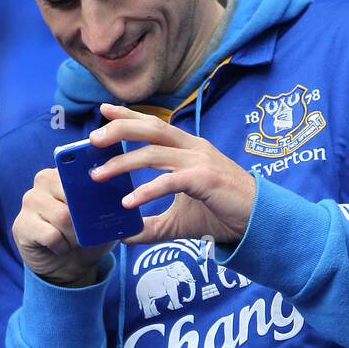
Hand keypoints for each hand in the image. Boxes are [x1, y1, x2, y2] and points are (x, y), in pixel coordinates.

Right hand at [12, 166, 115, 286]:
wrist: (70, 266)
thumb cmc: (87, 235)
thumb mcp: (104, 217)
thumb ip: (108, 201)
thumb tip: (118, 194)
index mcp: (64, 171)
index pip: (79, 170)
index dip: (92, 190)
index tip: (99, 206)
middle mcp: (43, 180)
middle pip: (71, 194)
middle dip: (85, 218)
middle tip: (87, 231)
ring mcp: (29, 201)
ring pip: (62, 215)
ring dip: (74, 235)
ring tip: (74, 241)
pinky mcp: (21, 225)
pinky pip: (50, 234)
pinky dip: (62, 246)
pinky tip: (60, 248)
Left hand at [89, 102, 256, 247]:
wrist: (256, 223)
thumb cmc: (220, 214)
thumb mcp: (178, 221)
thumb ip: (151, 226)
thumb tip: (124, 236)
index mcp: (187, 149)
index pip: (153, 125)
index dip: (128, 115)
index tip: (103, 110)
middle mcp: (193, 148)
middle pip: (151, 129)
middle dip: (119, 129)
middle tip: (92, 138)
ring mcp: (200, 161)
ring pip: (154, 152)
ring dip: (123, 161)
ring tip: (98, 174)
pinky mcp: (205, 180)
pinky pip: (170, 181)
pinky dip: (147, 191)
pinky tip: (128, 202)